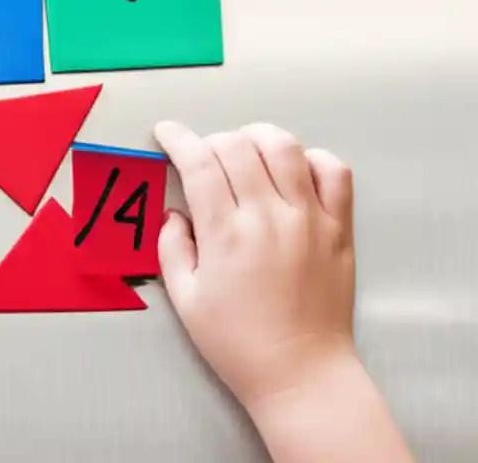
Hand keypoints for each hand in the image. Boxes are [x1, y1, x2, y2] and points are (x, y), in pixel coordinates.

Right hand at [153, 121, 355, 407]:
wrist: (301, 373)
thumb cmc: (238, 343)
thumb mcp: (186, 300)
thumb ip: (172, 248)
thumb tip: (175, 213)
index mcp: (225, 235)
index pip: (198, 163)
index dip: (177, 139)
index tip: (167, 133)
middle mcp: (268, 217)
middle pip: (237, 146)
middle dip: (211, 139)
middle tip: (202, 155)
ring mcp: (309, 219)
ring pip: (284, 147)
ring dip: (257, 137)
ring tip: (244, 149)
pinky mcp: (339, 228)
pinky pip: (334, 171)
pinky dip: (311, 158)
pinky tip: (293, 170)